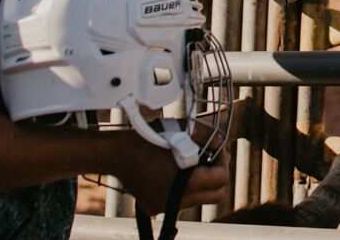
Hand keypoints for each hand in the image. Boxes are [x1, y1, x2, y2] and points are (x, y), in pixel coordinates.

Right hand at [111, 132, 228, 216]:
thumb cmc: (150, 138)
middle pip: (215, 195)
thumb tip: (221, 144)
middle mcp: (175, 201)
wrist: (117, 153)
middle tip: (210, 158)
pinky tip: (174, 172)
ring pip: (198, 199)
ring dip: (200, 182)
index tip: (216, 150)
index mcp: (184, 184)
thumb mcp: (184, 131)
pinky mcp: (154, 209)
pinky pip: (180, 201)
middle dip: (217, 176)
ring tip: (190, 163)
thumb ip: (207, 137)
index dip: (222, 162)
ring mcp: (164, 208)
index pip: (222, 180)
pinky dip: (183, 187)